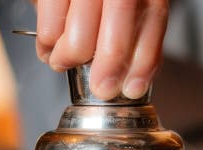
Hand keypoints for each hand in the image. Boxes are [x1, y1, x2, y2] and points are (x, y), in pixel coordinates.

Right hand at [32, 0, 168, 98]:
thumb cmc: (102, 0)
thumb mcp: (127, 5)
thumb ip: (133, 31)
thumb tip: (131, 78)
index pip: (154, 15)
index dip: (146, 58)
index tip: (133, 88)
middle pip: (120, 14)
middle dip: (110, 61)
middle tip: (101, 88)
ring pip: (82, 20)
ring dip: (71, 53)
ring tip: (62, 63)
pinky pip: (50, 11)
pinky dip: (47, 38)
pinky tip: (48, 48)